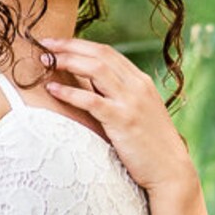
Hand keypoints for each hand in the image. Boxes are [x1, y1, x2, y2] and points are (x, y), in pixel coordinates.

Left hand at [37, 37, 197, 196]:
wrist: (170, 171)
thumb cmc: (150, 146)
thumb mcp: (138, 112)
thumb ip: (119, 97)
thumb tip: (89, 87)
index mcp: (141, 81)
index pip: (107, 52)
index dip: (80, 44)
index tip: (57, 43)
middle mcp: (137, 86)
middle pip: (99, 54)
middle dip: (69, 46)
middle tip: (44, 44)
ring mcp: (131, 102)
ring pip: (96, 69)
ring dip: (67, 61)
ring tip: (45, 62)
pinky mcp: (123, 121)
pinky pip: (91, 100)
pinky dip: (70, 92)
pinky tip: (53, 89)